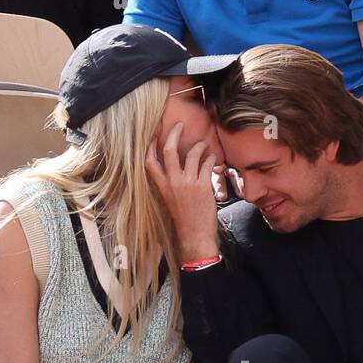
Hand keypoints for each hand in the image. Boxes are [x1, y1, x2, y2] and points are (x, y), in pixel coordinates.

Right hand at [145, 122, 218, 259]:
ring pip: (191, 154)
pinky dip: (210, 158)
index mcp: (162, 187)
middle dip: (174, 133)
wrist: (195, 236)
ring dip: (199, 146)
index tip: (154, 134)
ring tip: (203, 144)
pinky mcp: (202, 186)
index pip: (149, 162)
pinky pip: (206, 164)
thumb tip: (177, 170)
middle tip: (180, 125)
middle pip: (168, 150)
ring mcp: (187, 183)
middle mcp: (172, 183)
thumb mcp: (171, 202)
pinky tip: (213, 158)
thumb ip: (171, 185)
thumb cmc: (184, 221)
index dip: (150, 146)